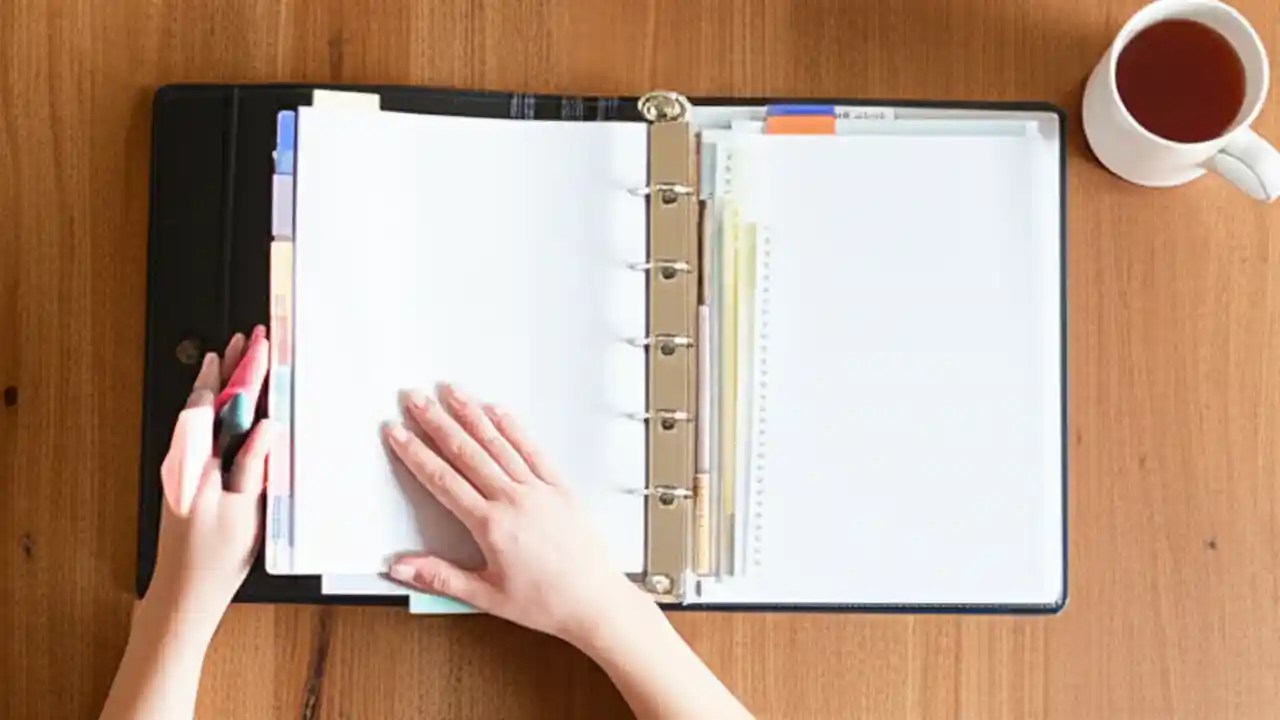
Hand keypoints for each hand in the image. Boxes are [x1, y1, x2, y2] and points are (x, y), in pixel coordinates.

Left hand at [146, 329, 274, 627]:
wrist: (185, 592)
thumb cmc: (214, 558)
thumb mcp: (245, 511)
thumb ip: (253, 466)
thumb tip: (265, 426)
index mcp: (198, 462)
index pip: (221, 404)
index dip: (240, 371)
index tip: (256, 343)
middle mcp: (186, 460)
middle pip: (208, 402)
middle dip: (228, 367)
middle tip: (247, 337)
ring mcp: (186, 468)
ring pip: (204, 415)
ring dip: (221, 384)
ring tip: (236, 356)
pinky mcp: (190, 479)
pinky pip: (203, 433)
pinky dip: (217, 410)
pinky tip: (228, 406)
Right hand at [383, 384, 648, 646]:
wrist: (594, 601)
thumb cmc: (546, 602)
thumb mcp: (485, 596)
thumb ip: (440, 577)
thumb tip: (400, 568)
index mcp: (491, 525)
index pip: (443, 481)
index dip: (416, 454)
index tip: (397, 433)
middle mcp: (514, 500)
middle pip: (466, 453)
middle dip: (436, 423)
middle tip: (415, 399)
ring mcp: (538, 490)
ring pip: (498, 444)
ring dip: (472, 415)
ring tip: (451, 392)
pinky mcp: (560, 488)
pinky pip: (532, 450)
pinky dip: (513, 428)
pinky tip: (497, 411)